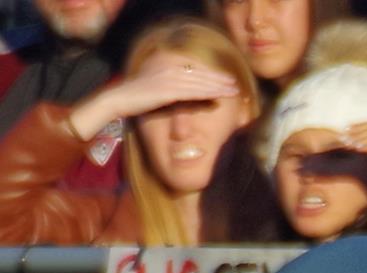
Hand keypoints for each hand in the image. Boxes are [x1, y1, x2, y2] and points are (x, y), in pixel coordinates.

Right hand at [69, 65, 240, 141]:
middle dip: (219, 80)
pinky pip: (190, 92)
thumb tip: (192, 91)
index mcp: (167, 66)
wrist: (119, 100)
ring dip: (217, 87)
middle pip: (200, 75)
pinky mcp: (166, 91)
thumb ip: (175, 87)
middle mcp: (169, 69)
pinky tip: (217, 96)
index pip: (195, 70)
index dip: (213, 75)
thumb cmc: (138, 98)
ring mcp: (167, 79)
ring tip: (233, 91)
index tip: (228, 79)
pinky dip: (205, 94)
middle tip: (235, 85)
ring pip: (198, 84)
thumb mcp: (159, 89)